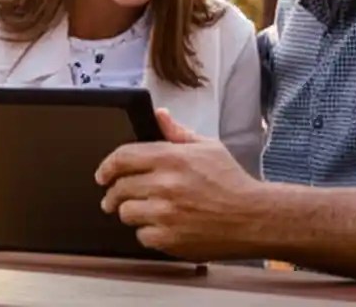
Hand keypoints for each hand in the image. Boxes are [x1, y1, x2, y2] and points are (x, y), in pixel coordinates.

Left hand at [95, 109, 263, 261]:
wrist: (253, 218)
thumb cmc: (232, 182)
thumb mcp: (208, 147)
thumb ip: (177, 133)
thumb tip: (159, 115)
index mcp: (171, 157)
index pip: (123, 157)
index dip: (106, 166)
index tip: (102, 175)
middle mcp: (164, 184)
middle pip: (119, 188)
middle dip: (113, 193)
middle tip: (114, 198)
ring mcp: (165, 213)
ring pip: (126, 213)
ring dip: (130, 212)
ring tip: (143, 211)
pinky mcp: (169, 239)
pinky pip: (141, 235)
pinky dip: (148, 233)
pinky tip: (162, 227)